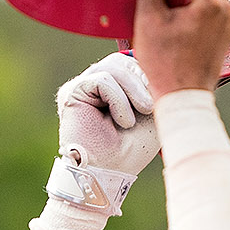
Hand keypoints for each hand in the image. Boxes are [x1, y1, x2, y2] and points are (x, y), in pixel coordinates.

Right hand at [56, 52, 158, 175]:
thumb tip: (154, 56)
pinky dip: (118, 100)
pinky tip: (121, 121)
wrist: (111, 173)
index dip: (149, 76)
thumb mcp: (155, 111)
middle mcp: (97, 83)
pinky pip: (102, 79)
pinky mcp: (72, 91)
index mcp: (115, 86)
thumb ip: (155, 83)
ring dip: (132, 92)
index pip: (134, 61)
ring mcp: (83, 86)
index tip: (156, 103)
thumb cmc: (133, 148)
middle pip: (125, 59)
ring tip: (133, 120)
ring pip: (114, 65)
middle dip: (142, 82)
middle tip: (149, 109)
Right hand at [131, 0, 229, 98]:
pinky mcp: (225, 36)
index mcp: (209, 2)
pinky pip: (204, 22)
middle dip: (174, 7)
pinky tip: (183, 43)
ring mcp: (227, 24)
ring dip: (183, 18)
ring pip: (196, 7)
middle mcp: (224, 10)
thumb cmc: (168, 66)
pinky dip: (192, 28)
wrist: (182, 96)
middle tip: (164, 29)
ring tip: (174, 39)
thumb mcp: (148, 21)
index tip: (160, 10)